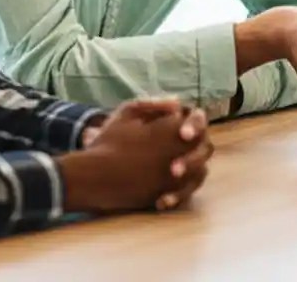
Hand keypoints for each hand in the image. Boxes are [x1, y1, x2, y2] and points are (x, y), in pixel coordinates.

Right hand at [60, 98, 212, 213]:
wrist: (92, 176)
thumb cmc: (108, 141)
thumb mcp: (127, 113)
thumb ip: (155, 104)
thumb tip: (178, 104)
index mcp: (171, 129)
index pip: (198, 122)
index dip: (194, 124)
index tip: (184, 127)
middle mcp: (178, 152)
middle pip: (205, 147)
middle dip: (197, 145)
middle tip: (184, 146)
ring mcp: (174, 175)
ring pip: (200, 172)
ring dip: (194, 167)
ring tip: (177, 167)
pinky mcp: (166, 193)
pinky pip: (185, 192)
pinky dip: (182, 190)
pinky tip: (170, 186)